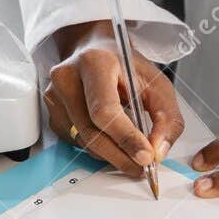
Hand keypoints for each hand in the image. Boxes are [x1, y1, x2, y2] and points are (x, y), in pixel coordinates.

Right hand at [45, 21, 183, 174]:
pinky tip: (110, 135)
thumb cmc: (125, 67)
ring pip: (84, 141)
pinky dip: (97, 146)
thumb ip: (167, 118)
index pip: (105, 109)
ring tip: (130, 149)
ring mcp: (54, 95)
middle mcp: (67, 77)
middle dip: (120, 155)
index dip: (125, 137)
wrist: (95, 51)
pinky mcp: (51, 111)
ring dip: (110, 153)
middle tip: (142, 167)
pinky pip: (76, 141)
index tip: (146, 156)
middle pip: (91, 131)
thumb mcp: (157, 84)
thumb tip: (157, 152)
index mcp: (94, 62)